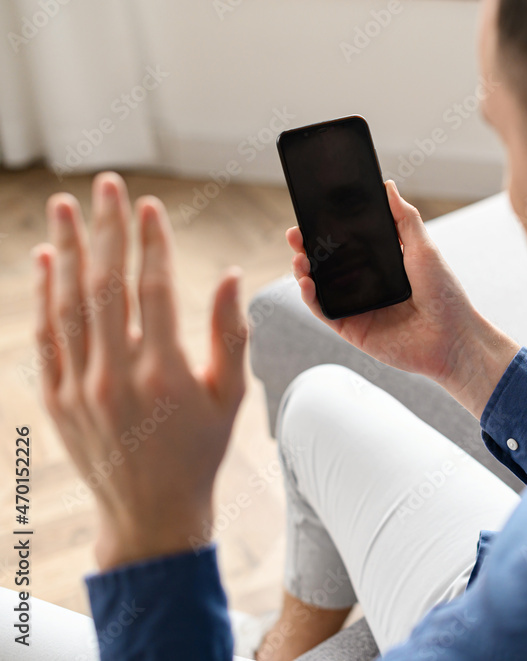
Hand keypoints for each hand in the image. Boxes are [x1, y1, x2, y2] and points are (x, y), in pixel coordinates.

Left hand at [33, 172, 245, 569]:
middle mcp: (116, 376)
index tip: (150, 206)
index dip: (152, 242)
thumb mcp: (230, 395)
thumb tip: (230, 276)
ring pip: (67, 304)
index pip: (154, 289)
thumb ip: (231, 334)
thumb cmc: (200, 450)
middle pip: (105, 285)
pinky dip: (43, 295)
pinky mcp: (56, 399)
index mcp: (165, 374)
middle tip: (106, 185)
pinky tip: (45, 261)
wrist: (151, 511)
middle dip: (106, 228)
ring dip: (65, 249)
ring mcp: (79, 388)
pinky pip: (46, 336)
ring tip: (64, 206)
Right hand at [287, 181, 518, 417]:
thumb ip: (404, 218)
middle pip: (328, 264)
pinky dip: (310, 298)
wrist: (453, 336)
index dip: (328, 230)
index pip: (348, 243)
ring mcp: (358, 307)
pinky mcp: (353, 329)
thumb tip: (388, 186)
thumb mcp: (424, 248)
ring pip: (320, 287)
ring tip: (298, 257)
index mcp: (382, 265)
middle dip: (308, 248)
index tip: (312, 213)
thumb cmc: (445, 293)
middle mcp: (367, 285)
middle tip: (295, 233)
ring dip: (303, 271)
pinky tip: (306, 282)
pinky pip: (324, 312)